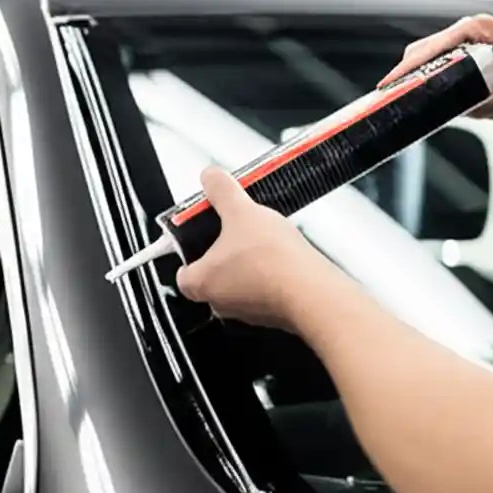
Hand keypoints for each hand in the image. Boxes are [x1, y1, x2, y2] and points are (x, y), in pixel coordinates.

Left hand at [176, 166, 340, 331]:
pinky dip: (272, 277)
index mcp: (201, 283)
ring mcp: (248, 313)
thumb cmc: (271, 261)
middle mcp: (221, 304)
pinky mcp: (273, 315)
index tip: (202, 233)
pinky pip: (266, 292)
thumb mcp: (240, 211)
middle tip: (237, 232)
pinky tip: (283, 258)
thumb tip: (211, 177)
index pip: (183, 273)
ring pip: (241, 285)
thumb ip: (221, 192)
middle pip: (213, 277)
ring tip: (264, 241)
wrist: (310, 289)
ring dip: (250, 266)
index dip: (191, 252)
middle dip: (225, 254)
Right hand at [376, 14, 492, 119]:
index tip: (398, 77)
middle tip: (388, 87)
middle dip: (406, 68)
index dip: (416, 61)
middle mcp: (469, 27)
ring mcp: (459, 36)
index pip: (439, 43)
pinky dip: (413, 72)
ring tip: (391, 89)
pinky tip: (400, 86)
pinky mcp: (451, 49)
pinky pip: (425, 56)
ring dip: (407, 71)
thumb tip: (439, 94)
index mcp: (482, 27)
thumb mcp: (492, 91)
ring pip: (422, 50)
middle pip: (425, 45)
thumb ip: (468, 91)